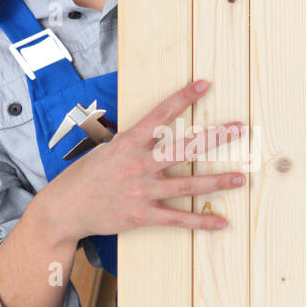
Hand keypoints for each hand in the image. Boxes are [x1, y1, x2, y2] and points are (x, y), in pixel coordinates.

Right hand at [35, 79, 245, 245]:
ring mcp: (142, 191)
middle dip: (215, 138)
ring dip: (217, 182)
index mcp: (129, 143)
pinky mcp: (142, 215)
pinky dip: (200, 222)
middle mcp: (139, 164)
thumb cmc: (86, 176)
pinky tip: (220, 222)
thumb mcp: (107, 150)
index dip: (184, 98)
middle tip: (241, 128)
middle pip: (185, 148)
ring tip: (240, 178)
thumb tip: (153, 132)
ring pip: (188, 185)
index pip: (161, 114)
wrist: (65, 208)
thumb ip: (133, 143)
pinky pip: (177, 219)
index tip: (205, 84)